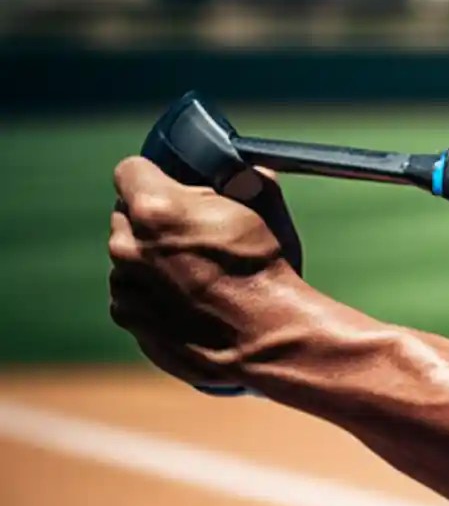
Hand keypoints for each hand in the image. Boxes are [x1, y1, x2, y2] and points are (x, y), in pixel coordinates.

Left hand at [108, 157, 301, 385]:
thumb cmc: (265, 273)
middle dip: (155, 220)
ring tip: (196, 274)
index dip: (156, 175)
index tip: (174, 187)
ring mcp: (124, 285)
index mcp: (154, 209)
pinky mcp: (128, 317)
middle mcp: (127, 245)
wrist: (266, 336)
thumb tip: (248, 169)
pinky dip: (152, 293)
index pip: (130, 170)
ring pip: (129, 256)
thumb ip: (244, 180)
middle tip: (194, 234)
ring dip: (151, 258)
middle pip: (127, 215)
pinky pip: (132, 293)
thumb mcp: (264, 213)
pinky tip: (188, 301)